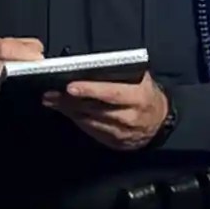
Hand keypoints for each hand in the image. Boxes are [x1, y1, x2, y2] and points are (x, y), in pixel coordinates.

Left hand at [42, 72, 167, 150]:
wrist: (159, 121)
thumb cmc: (145, 94)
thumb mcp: (141, 79)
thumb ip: (121, 73)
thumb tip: (92, 66)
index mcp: (139, 96)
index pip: (111, 93)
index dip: (90, 90)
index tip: (70, 86)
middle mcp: (131, 116)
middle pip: (95, 108)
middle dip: (70, 101)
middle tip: (51, 92)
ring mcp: (121, 132)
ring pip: (89, 120)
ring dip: (68, 110)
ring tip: (52, 99)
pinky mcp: (113, 142)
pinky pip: (90, 130)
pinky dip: (76, 119)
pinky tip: (65, 110)